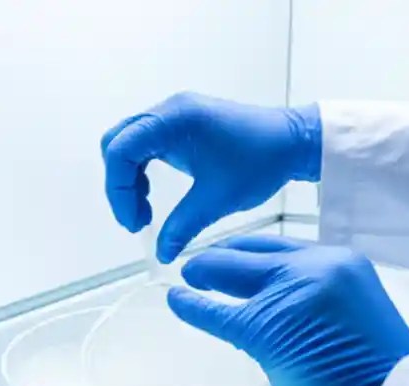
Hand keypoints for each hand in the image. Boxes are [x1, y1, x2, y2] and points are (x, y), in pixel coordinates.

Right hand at [101, 92, 320, 262]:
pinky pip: (144, 144)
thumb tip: (162, 253)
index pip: (120, 150)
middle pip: (116, 144)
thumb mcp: (218, 200)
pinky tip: (153, 196)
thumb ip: (183, 226)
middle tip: (137, 220)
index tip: (135, 223)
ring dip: (129, 179)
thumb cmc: (262, 161)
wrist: (292, 141)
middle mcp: (168, 111)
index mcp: (174, 120)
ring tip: (146, 213)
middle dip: (120, 186)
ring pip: (127, 144)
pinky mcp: (180, 123)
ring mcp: (173, 114)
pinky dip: (141, 171)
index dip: (119, 190)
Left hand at [168, 236, 408, 385]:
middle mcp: (317, 266)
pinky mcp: (267, 328)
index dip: (250, 253)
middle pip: (252, 252)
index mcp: (343, 262)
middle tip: (200, 267)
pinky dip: (193, 306)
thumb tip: (279, 314)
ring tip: (188, 279)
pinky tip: (177, 301)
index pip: (283, 247)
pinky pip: (218, 312)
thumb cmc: (383, 380)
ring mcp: (291, 294)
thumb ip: (320, 305)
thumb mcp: (354, 320)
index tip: (234, 258)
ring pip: (230, 272)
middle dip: (222, 257)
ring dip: (204, 273)